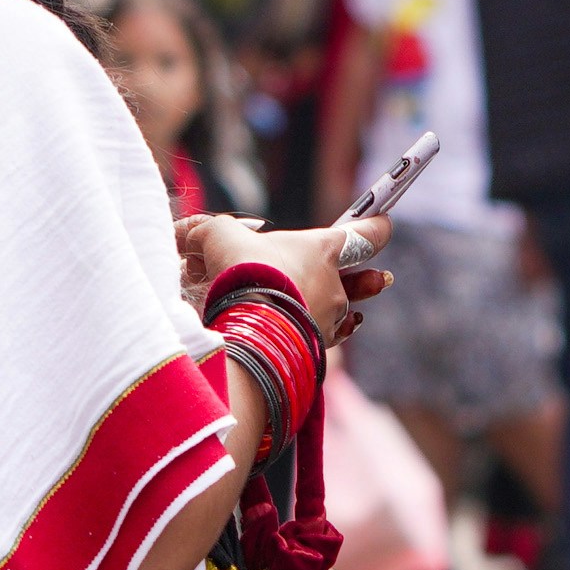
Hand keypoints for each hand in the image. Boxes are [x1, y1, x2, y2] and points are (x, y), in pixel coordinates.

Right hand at [210, 223, 383, 351]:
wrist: (246, 325)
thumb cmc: (240, 272)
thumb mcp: (218, 239)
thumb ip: (208, 233)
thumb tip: (184, 234)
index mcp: (321, 250)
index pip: (365, 233)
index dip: (376, 226)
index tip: (385, 221)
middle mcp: (333, 285)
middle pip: (359, 280)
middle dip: (367, 281)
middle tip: (382, 279)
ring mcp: (327, 319)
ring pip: (343, 313)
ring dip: (339, 311)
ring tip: (351, 314)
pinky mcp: (316, 348)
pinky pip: (328, 339)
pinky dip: (321, 334)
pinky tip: (324, 333)